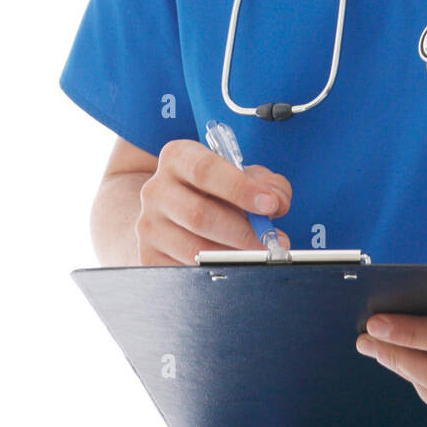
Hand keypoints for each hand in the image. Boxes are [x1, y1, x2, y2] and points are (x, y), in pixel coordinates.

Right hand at [135, 138, 291, 264]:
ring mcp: (148, 225)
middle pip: (199, 214)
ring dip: (233, 254)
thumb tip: (277, 202)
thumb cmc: (213, 188)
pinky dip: (216, 270)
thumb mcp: (241, 175)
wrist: (170, 209)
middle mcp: (156, 189)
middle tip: (271, 241)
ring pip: (193, 247)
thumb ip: (267, 183)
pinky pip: (185, 270)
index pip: (206, 170)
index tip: (270, 204)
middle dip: (243, 231)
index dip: (240, 188)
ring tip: (258, 254)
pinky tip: (235, 264)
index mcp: (178, 157)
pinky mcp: (149, 256)